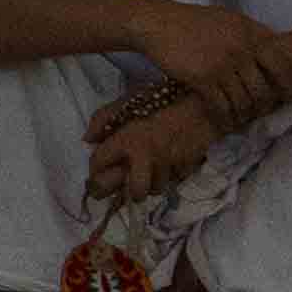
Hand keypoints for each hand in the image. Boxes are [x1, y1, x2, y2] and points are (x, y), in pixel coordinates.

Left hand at [80, 90, 223, 206]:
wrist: (204, 103)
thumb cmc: (165, 99)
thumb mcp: (129, 100)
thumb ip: (103, 118)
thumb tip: (88, 139)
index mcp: (128, 139)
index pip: (99, 163)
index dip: (95, 169)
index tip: (99, 170)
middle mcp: (147, 157)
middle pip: (136, 192)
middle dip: (131, 190)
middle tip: (129, 182)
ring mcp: (168, 165)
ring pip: (155, 189)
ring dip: (151, 182)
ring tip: (151, 169)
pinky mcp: (186, 169)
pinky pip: (172, 181)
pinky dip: (168, 176)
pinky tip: (168, 162)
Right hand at [136, 1, 286, 122]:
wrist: (159, 23)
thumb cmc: (194, 21)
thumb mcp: (229, 18)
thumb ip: (252, 33)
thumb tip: (276, 45)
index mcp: (251, 32)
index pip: (281, 62)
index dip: (288, 83)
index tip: (288, 96)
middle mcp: (241, 48)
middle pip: (263, 88)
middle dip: (263, 105)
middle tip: (259, 112)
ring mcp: (223, 64)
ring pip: (243, 101)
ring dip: (243, 115)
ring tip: (241, 119)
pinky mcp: (203, 79)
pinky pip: (221, 106)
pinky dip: (225, 118)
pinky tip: (224, 122)